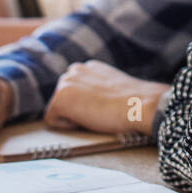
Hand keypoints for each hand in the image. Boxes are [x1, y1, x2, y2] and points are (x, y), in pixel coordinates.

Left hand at [44, 62, 168, 136]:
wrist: (139, 105)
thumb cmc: (132, 102)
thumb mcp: (112, 87)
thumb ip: (97, 87)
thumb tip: (89, 100)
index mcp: (88, 67)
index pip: (75, 91)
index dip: (86, 104)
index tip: (102, 108)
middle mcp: (74, 70)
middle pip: (64, 99)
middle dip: (76, 109)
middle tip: (99, 113)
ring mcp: (65, 82)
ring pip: (58, 109)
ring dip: (72, 116)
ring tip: (94, 115)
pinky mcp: (60, 98)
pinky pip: (52, 120)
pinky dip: (67, 125)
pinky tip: (87, 120)